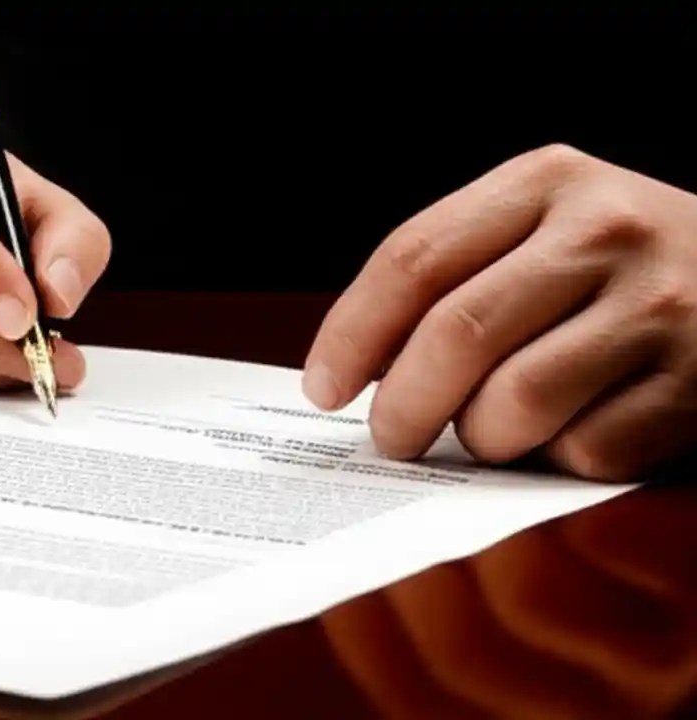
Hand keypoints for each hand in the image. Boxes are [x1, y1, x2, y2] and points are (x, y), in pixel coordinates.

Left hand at [304, 144, 696, 480]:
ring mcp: (659, 306)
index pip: (414, 258)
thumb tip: (359, 367)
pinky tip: (569, 432)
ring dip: (481, 438)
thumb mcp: (541, 229)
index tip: (324, 388)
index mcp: (546, 182)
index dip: (353, 333)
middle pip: (458, 333)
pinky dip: (557, 458)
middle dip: (403, 406)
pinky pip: (586, 449)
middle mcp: (606, 231)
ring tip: (486, 432)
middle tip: (390, 437)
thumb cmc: (615, 267)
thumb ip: (456, 275)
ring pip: (517, 402)